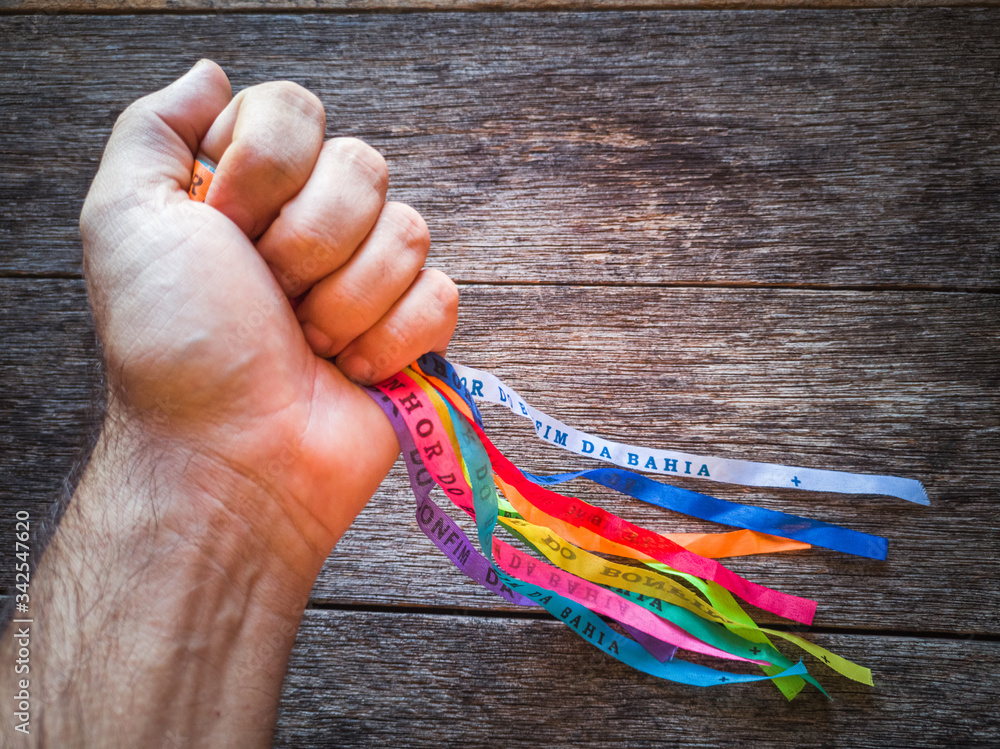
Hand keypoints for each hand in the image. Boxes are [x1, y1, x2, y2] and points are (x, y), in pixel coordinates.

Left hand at [81, 59, 457, 565]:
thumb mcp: (127, 220)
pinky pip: (442, 294)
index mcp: (249, 187)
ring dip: (344, 302)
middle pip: (363, 167)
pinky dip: (390, 340)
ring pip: (410, 230)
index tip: (225, 229)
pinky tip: (351, 372)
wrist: (229, 456)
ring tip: (304, 345)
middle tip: (267, 298)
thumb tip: (212, 72)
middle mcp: (314, 222)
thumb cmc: (175, 347)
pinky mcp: (414, 329)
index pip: (296, 111)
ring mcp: (370, 276)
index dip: (265, 170)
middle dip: (306, 245)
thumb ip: (155, 128)